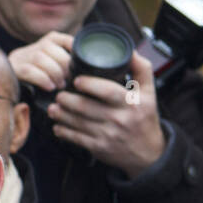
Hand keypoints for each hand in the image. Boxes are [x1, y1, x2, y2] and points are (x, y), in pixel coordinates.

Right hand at [8, 31, 72, 93]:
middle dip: (63, 66)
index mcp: (48, 40)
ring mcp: (23, 56)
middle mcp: (35, 46)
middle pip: (52, 50)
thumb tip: (82, 65)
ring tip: (59, 85)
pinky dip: (42, 79)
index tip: (78, 64)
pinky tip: (49, 87)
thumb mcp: (53, 64)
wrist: (9, 80)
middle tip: (67, 80)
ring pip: (41, 59)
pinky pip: (30, 71)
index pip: (64, 39)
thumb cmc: (38, 77)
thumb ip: (66, 61)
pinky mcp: (14, 69)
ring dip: (53, 74)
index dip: (73, 50)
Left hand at [49, 51, 166, 177]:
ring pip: (79, 123)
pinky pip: (77, 139)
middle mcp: (119, 119)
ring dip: (62, 116)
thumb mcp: (150, 92)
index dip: (90, 85)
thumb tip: (128, 50)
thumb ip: (142, 68)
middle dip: (68, 101)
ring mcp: (108, 135)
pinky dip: (64, 133)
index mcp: (131, 102)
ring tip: (52, 108)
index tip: (76, 80)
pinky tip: (57, 126)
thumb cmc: (144, 118)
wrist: (147, 152)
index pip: (108, 91)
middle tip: (58, 95)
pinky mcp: (99, 148)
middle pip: (88, 107)